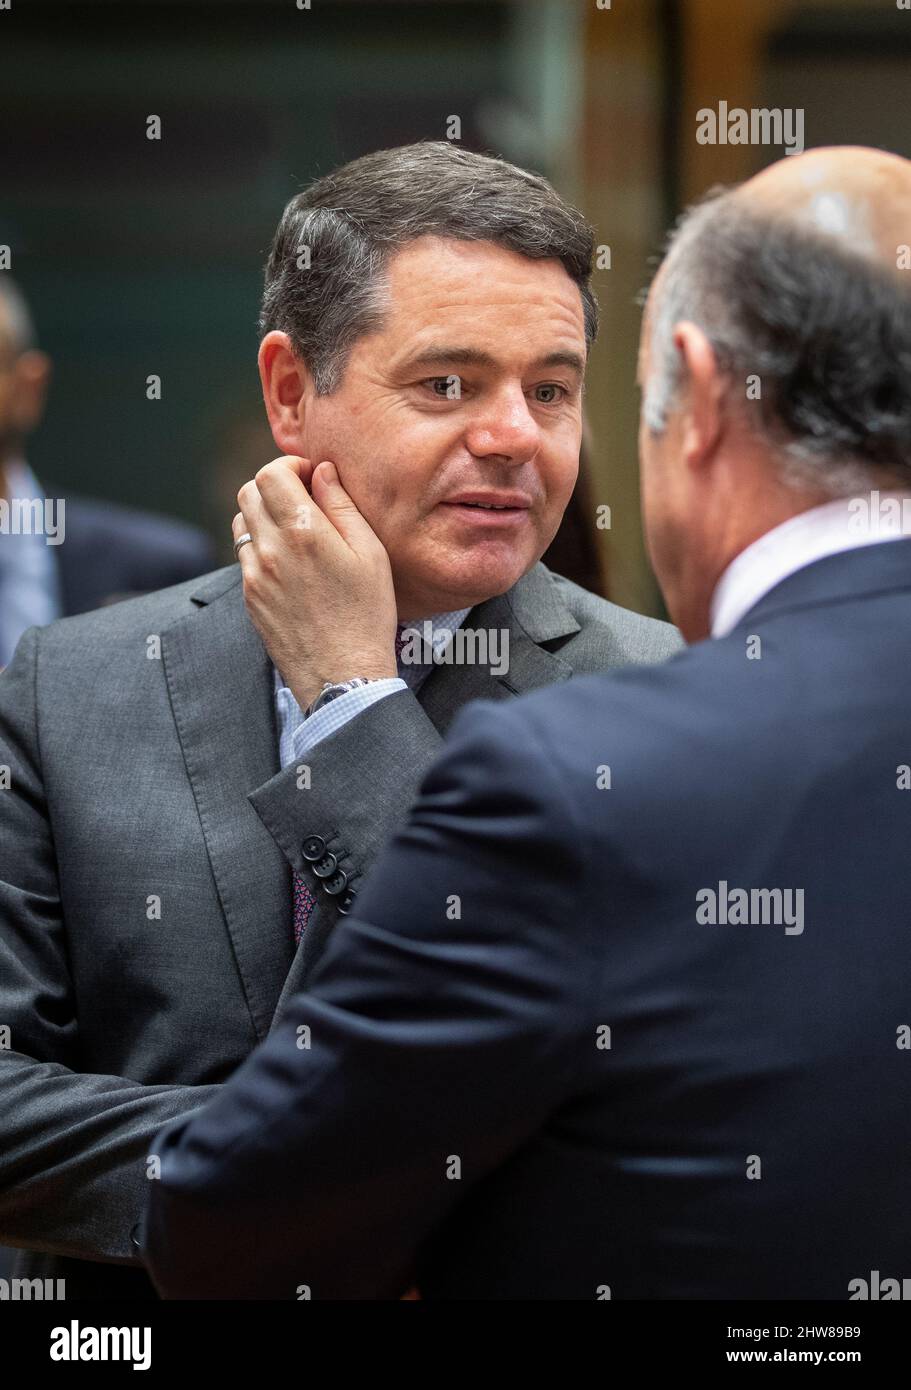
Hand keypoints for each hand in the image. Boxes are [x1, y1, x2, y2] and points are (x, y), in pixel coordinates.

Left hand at [233, 456, 397, 711]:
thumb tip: (322, 472)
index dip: (291, 466)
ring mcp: (254, 575)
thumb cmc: (367, 615)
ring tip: (295, 530)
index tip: (312, 478)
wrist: (343, 675)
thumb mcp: (371, 554)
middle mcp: (270, 549)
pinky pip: (245, 555)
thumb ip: (342, 506)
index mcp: (303, 531)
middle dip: (274, 486)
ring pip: (242, 522)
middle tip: (303, 499)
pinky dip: (262, 545)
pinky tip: (291, 563)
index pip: (271, 473)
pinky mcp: (250, 597)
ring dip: (263, 514)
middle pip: (249, 491)